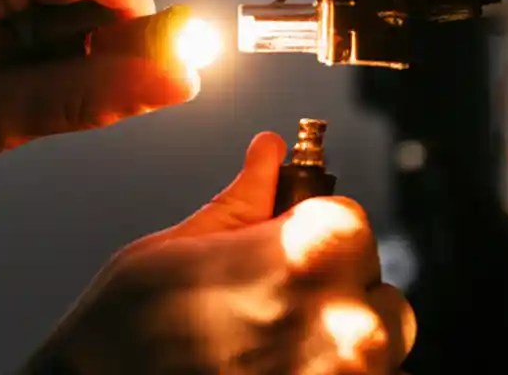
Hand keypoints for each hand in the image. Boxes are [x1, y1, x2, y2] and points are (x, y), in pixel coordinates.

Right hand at [26, 132, 416, 373]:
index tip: (283, 253)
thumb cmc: (127, 332)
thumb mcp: (177, 248)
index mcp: (311, 256)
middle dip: (334, 296)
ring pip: (380, 351)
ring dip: (340, 349)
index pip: (351, 222)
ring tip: (271, 354)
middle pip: (377, 291)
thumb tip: (268, 153)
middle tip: (271, 313)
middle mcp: (349, 323)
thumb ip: (242, 202)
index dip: (313, 236)